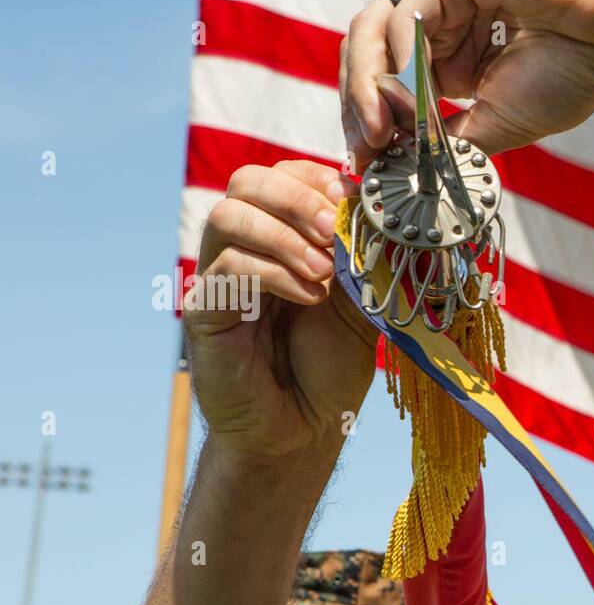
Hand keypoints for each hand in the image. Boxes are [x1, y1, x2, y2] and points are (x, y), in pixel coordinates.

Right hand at [185, 160, 375, 465]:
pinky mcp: (206, 311)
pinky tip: (309, 297)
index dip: (315, 178)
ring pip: (229, 215)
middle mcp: (246, 248)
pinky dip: (274, 273)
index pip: (283, 174)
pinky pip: (227, 268)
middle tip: (334, 230)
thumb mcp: (360, 304)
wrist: (304, 430)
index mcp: (283, 237)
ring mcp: (221, 277)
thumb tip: (376, 210)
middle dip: (296, 196)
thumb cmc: (330, 368)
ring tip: (324, 272)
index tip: (350, 202)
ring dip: (284, 235)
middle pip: (247, 181)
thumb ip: (362, 258)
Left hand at [340, 0, 593, 164]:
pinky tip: (413, 95)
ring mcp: (441, 5)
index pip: (387, 90)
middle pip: (368, 60)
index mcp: (449, 65)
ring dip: (369, 87)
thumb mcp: (495, 128)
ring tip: (381, 127)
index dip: (368, 125)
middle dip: (357, 107)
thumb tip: (393, 163)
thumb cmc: (570, 78)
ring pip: (372, 35)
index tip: (364, 165)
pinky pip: (404, 20)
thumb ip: (442, 142)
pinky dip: (402, 63)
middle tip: (364, 148)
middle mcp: (439, 33)